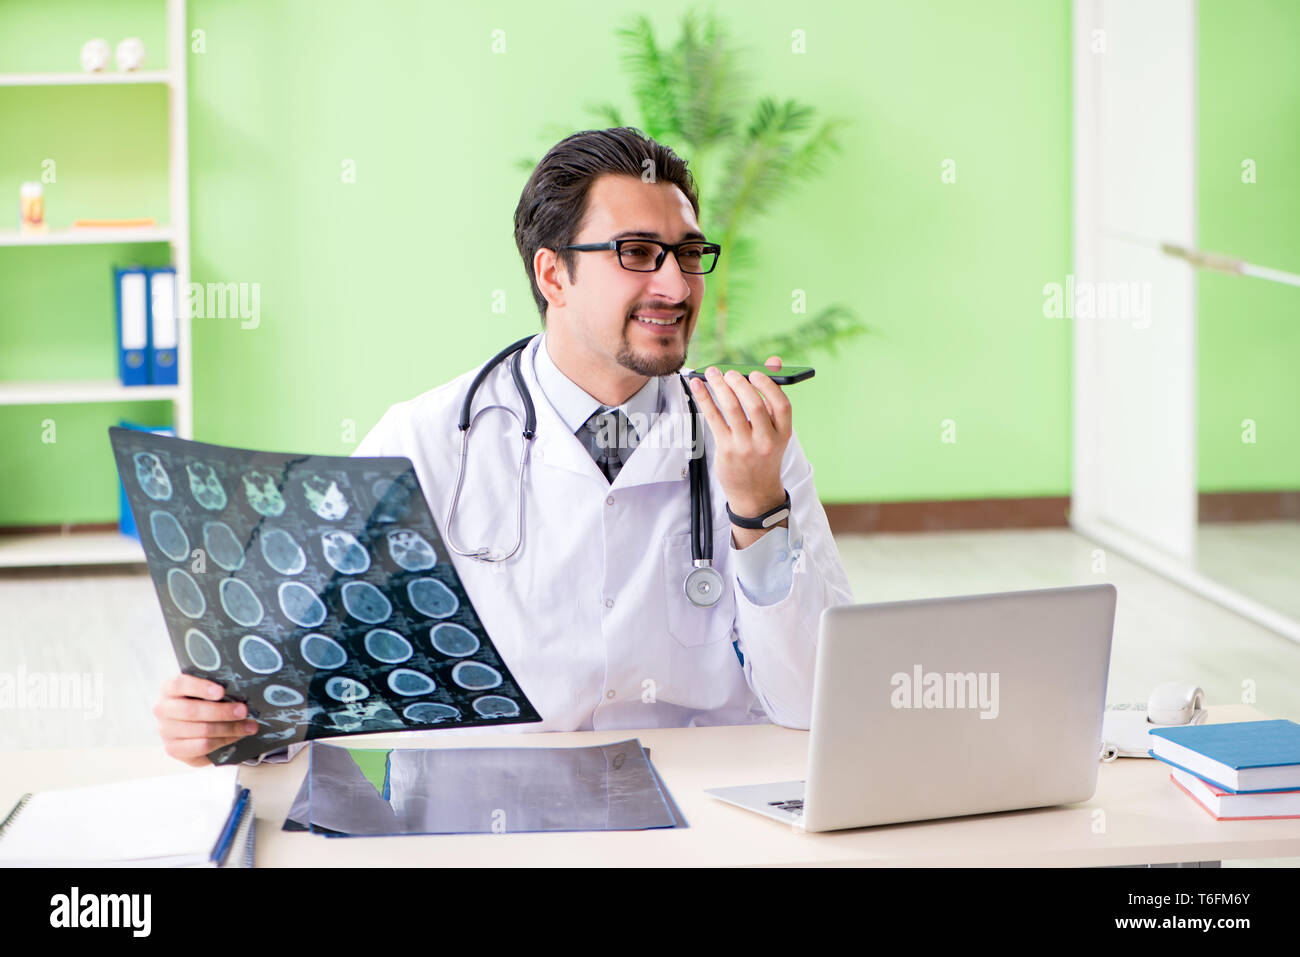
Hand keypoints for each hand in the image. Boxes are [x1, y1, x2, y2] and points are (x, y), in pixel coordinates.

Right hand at [153, 674, 257, 766]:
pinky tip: (236, 736)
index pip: (179, 685)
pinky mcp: (173, 749)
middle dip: (222, 712)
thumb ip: (215, 689)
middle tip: (243, 711)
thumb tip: (240, 690)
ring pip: (201, 730)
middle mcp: (163, 709)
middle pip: (192, 711)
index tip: (221, 691)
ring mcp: (166, 731)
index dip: (200, 688)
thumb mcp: (205, 691)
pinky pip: (201, 746)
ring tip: (248, 726)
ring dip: (229, 728)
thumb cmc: (202, 703)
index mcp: (169, 689)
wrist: (192, 728)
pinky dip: (223, 741)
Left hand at [687, 357, 791, 546]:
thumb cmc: (763, 455)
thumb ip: (773, 397)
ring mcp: (745, 447)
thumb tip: (773, 361)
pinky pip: (714, 419)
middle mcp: (766, 440)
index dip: (769, 386)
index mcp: (783, 433)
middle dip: (740, 383)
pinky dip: (704, 399)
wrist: (754, 493)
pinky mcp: (726, 450)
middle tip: (730, 372)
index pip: (782, 405)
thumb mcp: (775, 431)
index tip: (755, 372)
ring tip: (713, 373)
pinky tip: (697, 386)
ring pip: (732, 409)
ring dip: (720, 386)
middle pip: (755, 405)